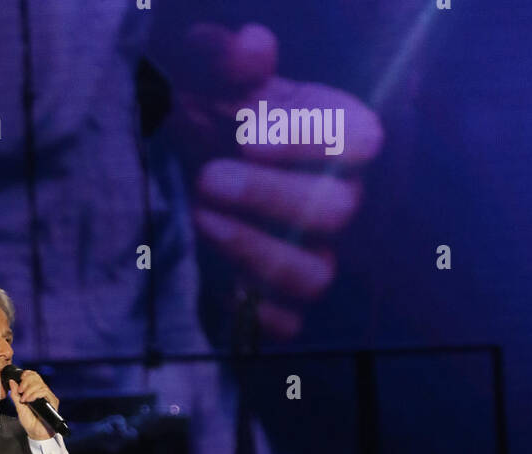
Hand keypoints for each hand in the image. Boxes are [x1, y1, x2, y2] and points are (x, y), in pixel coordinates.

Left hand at [5, 371, 58, 440]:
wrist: (36, 433)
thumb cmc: (29, 422)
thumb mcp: (19, 407)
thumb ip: (15, 395)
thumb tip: (12, 381)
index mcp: (35, 392)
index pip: (34, 376)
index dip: (28, 374)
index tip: (20, 378)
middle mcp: (42, 392)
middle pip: (37, 378)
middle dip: (26, 381)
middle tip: (20, 390)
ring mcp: (48, 396)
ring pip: (40, 384)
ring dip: (30, 390)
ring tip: (24, 399)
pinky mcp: (53, 401)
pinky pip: (45, 391)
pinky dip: (35, 394)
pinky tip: (30, 400)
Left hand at [169, 23, 383, 339]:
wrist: (167, 170)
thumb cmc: (197, 113)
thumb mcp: (197, 73)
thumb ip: (220, 54)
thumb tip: (251, 49)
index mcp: (333, 134)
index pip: (364, 142)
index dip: (310, 143)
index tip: (246, 138)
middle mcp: (335, 198)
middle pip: (337, 210)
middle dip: (267, 197)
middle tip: (207, 179)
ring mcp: (311, 254)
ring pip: (316, 275)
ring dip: (254, 250)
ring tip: (199, 219)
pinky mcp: (278, 305)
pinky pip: (287, 326)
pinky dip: (252, 312)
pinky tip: (214, 282)